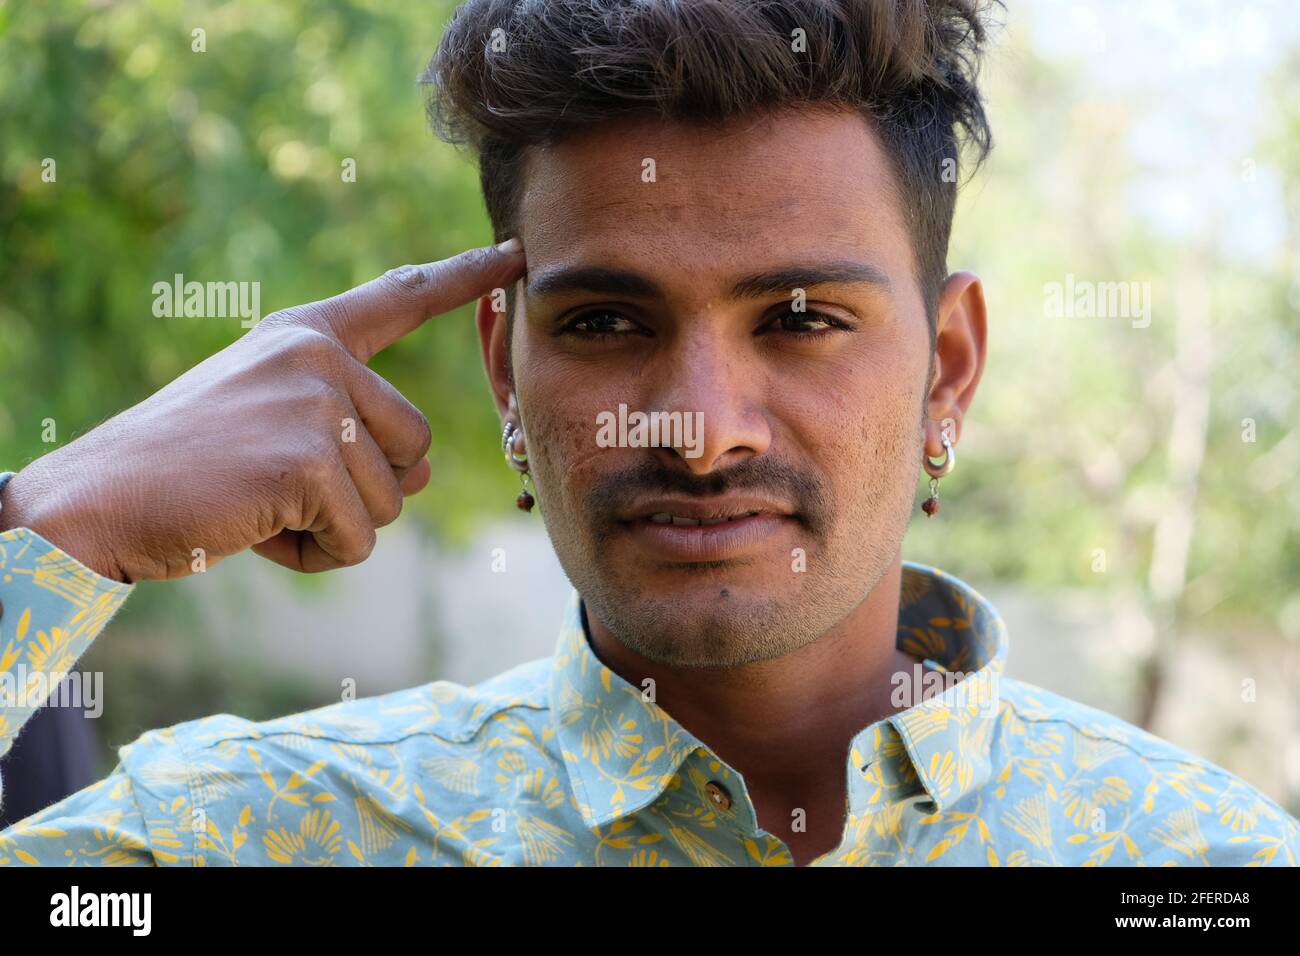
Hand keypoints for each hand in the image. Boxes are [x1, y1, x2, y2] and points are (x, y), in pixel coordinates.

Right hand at [0, 242, 525, 581]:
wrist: (95, 501)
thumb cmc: (186, 470)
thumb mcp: (270, 425)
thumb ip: (350, 428)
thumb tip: (428, 470)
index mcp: (306, 336)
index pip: (400, 298)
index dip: (465, 277)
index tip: (518, 252)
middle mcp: (318, 355)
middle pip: (416, 447)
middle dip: (364, 492)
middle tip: (277, 488)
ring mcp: (316, 401)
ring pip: (393, 501)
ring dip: (332, 528)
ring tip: (258, 505)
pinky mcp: (310, 457)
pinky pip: (359, 540)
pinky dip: (315, 556)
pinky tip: (254, 531)